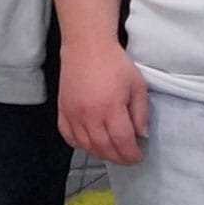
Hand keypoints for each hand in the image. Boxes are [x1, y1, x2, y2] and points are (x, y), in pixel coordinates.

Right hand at [57, 38, 150, 164]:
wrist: (86, 46)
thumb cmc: (114, 63)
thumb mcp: (137, 85)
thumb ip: (141, 113)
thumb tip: (141, 135)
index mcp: (110, 108)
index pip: (122, 142)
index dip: (131, 154)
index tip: (137, 156)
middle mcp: (89, 115)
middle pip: (104, 148)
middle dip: (118, 157)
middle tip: (127, 157)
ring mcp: (73, 114)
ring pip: (86, 146)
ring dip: (101, 153)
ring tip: (112, 151)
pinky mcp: (62, 111)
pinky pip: (69, 137)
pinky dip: (80, 144)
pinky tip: (91, 143)